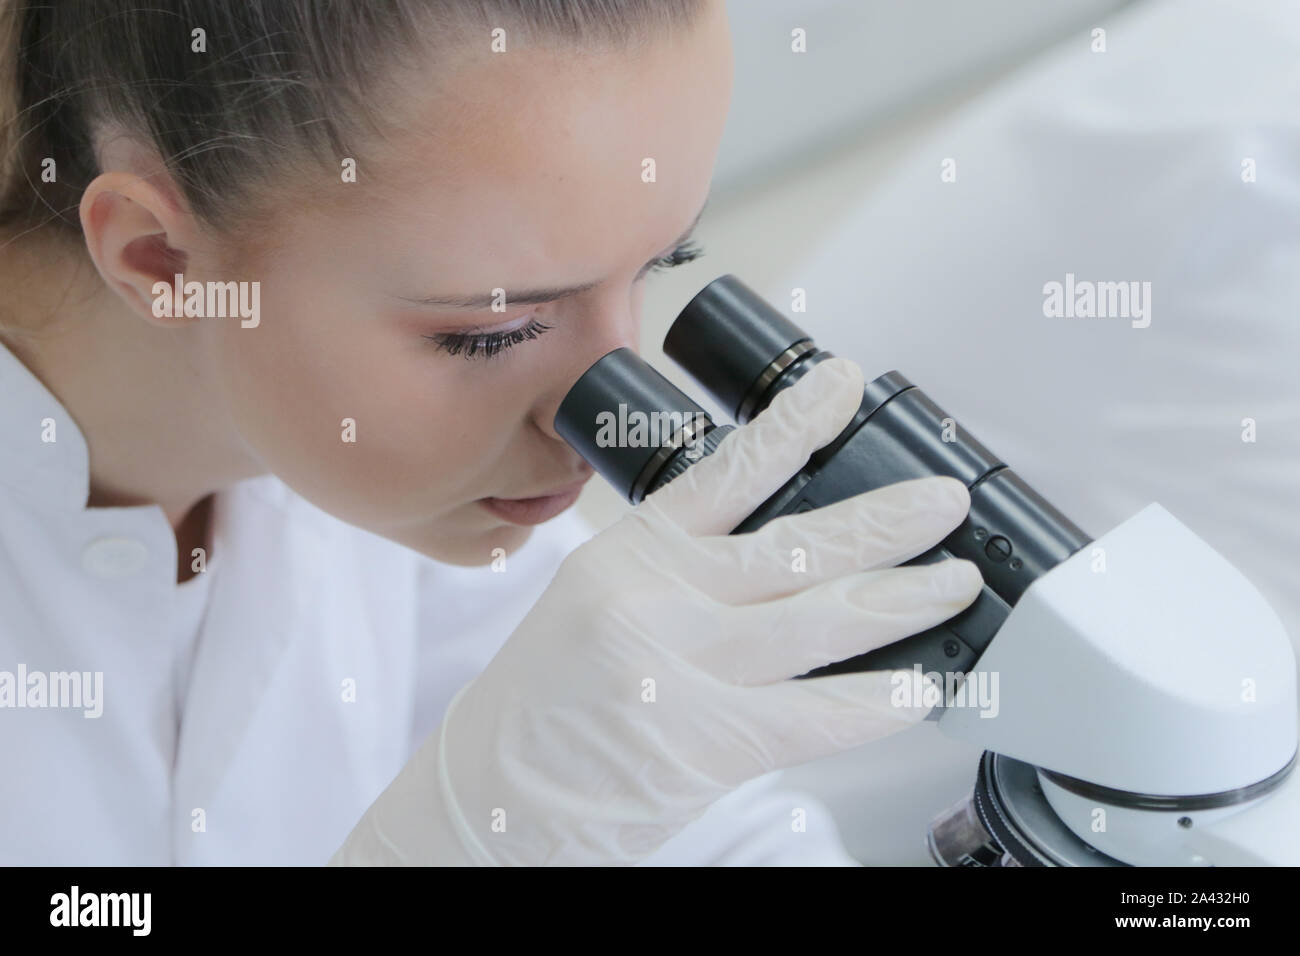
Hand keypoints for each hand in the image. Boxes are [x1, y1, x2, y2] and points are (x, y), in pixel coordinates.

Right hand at [330, 357, 981, 865]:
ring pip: (821, 618)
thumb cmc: (537, 709)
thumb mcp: (593, 604)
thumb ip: (677, 576)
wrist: (492, 799)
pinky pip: (816, 714)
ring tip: (955, 583)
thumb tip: (780, 563)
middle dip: (887, 519)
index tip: (846, 388)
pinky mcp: (705, 741)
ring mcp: (681, 666)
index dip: (797, 424)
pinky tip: (922, 687)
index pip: (727, 471)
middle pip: (797, 543)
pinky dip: (879, 702)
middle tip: (944, 501)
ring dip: (903, 599)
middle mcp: (657, 598)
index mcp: (628, 554)